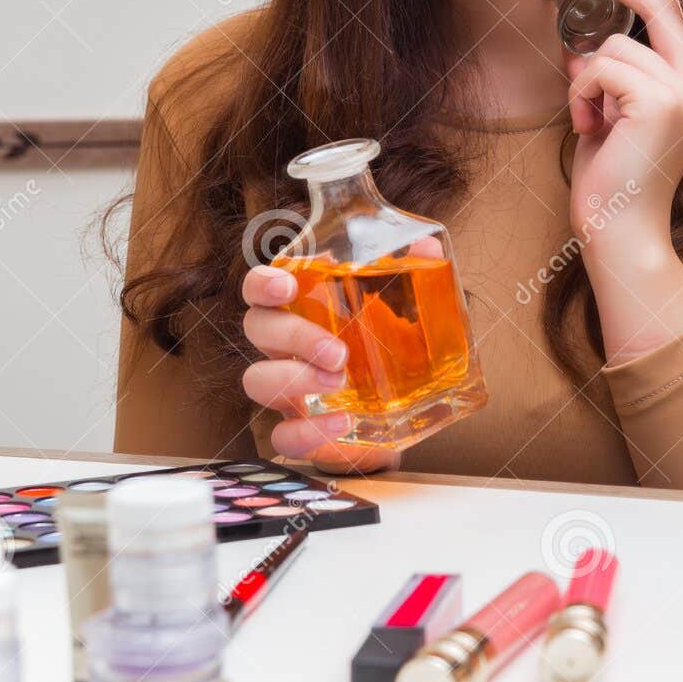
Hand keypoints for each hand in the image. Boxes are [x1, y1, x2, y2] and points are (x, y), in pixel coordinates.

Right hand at [241, 265, 400, 473]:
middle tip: (339, 352)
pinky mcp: (301, 432)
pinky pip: (282, 435)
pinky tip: (342, 422)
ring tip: (340, 382)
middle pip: (258, 328)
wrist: (409, 414)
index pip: (260, 288)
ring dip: (294, 378)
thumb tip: (425, 246)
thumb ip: (414, 274)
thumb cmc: (396, 349)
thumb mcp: (409, 310)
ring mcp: (288, 390)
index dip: (263, 284)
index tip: (287, 287)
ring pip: (257, 379)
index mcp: (302, 310)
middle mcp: (285, 347)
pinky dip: (307, 431)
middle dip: (293, 336)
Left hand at [564, 0, 682, 256]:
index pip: (678, 17)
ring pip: (616, 47)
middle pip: (661, 6)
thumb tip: (582, 49)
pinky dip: (582, 94)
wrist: (621, 232)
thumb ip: (608, 81)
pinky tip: (587, 128)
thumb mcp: (610, 118)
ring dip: (586, 81)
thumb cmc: (612, 184)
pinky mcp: (660, 103)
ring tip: (590, 123)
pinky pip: (602, 68)